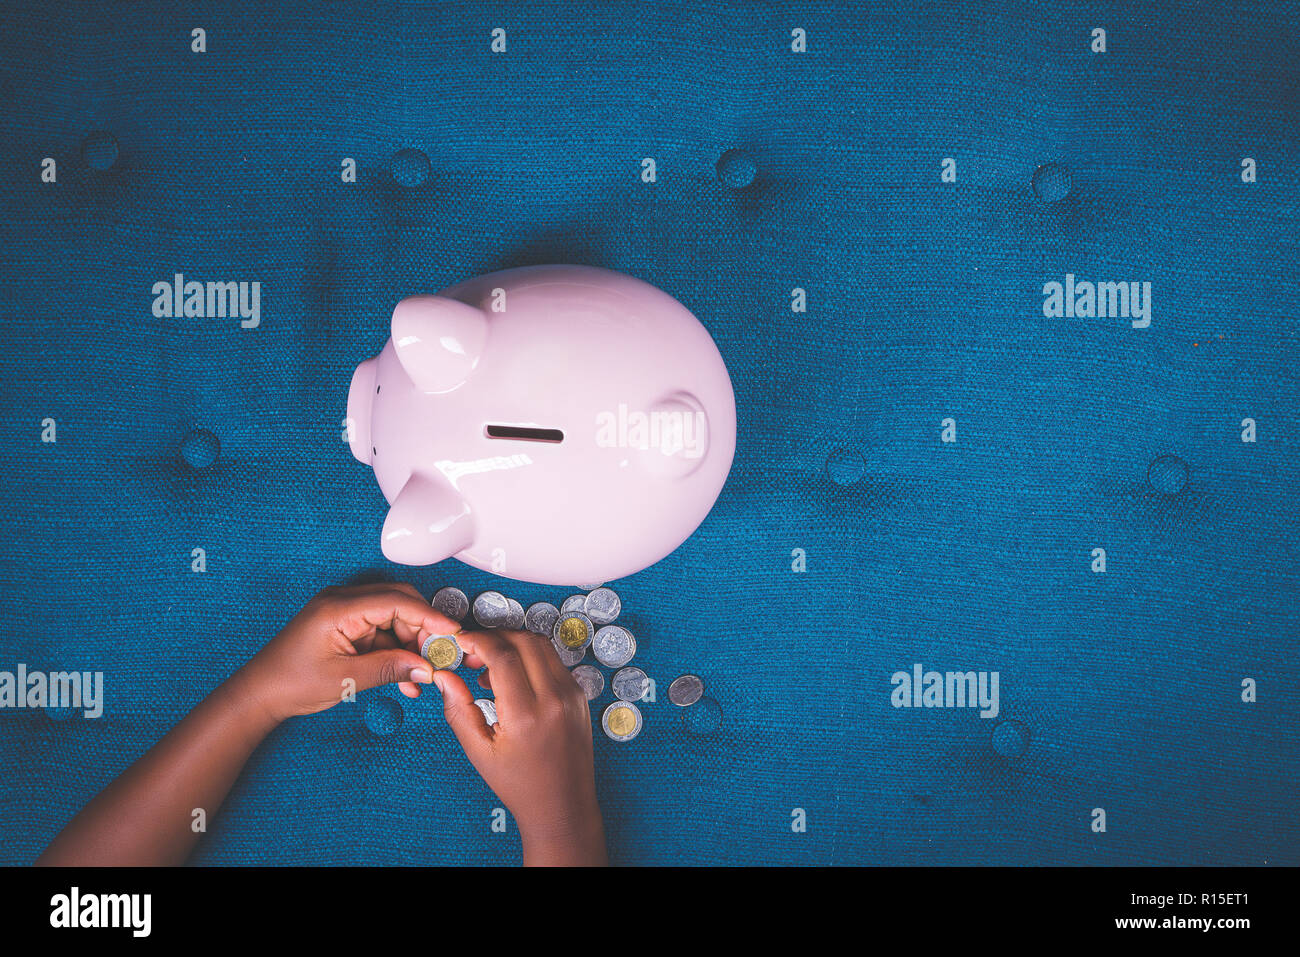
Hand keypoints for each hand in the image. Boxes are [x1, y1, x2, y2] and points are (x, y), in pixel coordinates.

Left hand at [240, 583, 457, 720]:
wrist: (260, 694)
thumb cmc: (290, 683)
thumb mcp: (346, 679)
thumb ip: (390, 668)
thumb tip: (425, 666)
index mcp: (339, 607)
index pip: (396, 601)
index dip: (429, 616)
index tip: (452, 632)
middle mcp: (343, 603)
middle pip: (399, 604)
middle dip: (422, 631)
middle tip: (437, 657)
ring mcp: (344, 614)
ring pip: (393, 621)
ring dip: (409, 647)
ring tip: (419, 675)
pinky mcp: (346, 628)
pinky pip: (381, 634)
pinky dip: (395, 653)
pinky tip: (404, 678)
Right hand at [434, 629, 607, 865]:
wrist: (563, 806)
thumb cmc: (519, 785)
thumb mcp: (479, 751)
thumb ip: (458, 709)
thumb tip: (443, 675)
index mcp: (526, 714)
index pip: (503, 654)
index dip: (478, 640)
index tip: (460, 642)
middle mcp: (554, 699)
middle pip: (524, 640)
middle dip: (493, 637)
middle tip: (471, 653)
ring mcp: (572, 696)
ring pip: (542, 645)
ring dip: (513, 644)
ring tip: (488, 669)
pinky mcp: (580, 697)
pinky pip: (554, 661)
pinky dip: (530, 658)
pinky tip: (511, 679)